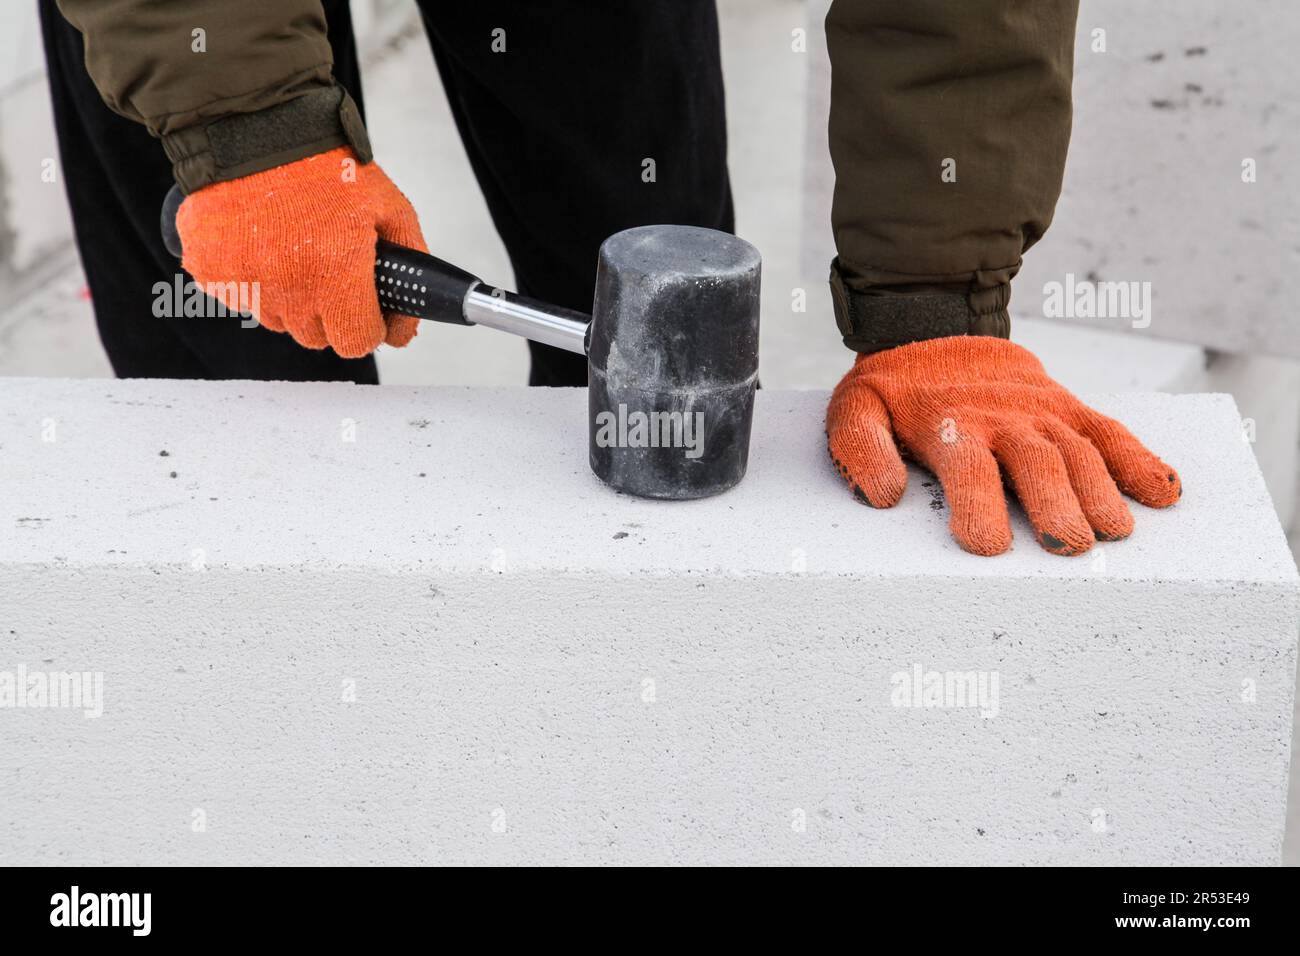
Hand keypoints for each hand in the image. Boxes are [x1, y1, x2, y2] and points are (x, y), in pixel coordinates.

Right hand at [176, 146, 425, 356]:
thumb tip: (405, 322)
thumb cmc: (324, 165)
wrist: (255, 127)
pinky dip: (254, 280)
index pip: (356, 343)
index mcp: (336, 275)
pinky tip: (263, 242)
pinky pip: (241, 298)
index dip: (368, 327)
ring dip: (293, 299)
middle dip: (333, 313)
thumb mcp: (389, 207)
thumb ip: (410, 262)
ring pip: (280, 321)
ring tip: (296, 249)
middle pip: (318, 337)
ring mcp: (246, 283)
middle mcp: (290, 288)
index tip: (369, 312)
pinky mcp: (210, 272)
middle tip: (332, 269)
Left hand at [826, 336, 1180, 555]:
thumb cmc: (894, 392)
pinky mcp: (1067, 407)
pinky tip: (1162, 493)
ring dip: (1100, 491)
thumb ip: (861, 450)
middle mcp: (1001, 419)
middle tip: (1070, 546)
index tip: (989, 545)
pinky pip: (1108, 431)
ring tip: (1115, 531)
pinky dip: (1139, 459)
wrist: (934, 331)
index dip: (977, 506)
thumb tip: (883, 495)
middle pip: (1034, 462)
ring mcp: (1041, 412)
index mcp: (948, 426)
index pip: (966, 469)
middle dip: (1055, 505)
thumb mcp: (854, 413)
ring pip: (1077, 450)